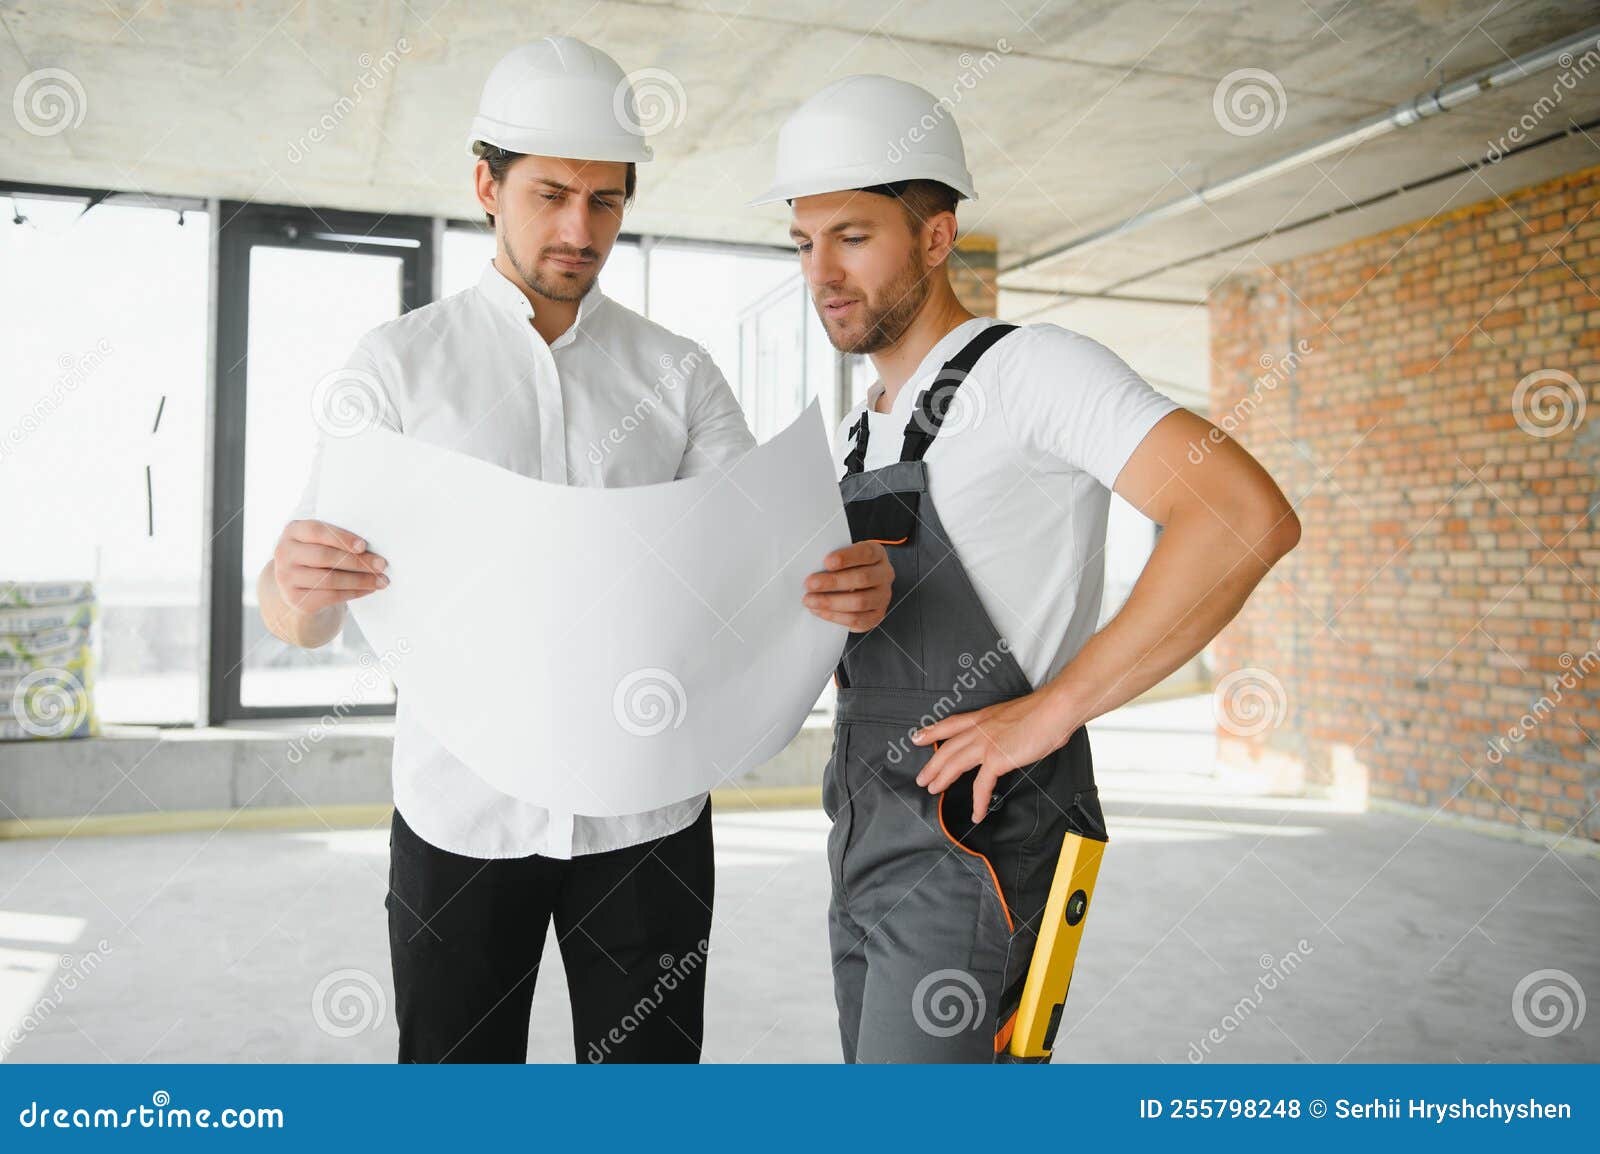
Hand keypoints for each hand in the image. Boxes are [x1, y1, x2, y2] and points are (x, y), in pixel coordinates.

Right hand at [272, 519, 388, 614]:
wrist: (298, 586)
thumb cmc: (318, 558)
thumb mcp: (320, 542)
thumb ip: (337, 539)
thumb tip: (372, 546)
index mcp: (293, 531)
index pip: (316, 531)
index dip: (341, 538)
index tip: (364, 545)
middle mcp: (284, 553)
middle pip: (325, 556)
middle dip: (358, 561)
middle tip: (382, 564)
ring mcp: (286, 578)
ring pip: (330, 579)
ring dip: (360, 580)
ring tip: (381, 580)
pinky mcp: (296, 599)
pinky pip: (331, 596)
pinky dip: (354, 592)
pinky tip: (369, 589)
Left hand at [802, 541, 892, 631]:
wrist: (859, 588)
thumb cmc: (847, 568)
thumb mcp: (845, 556)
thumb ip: (834, 559)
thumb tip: (810, 565)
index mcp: (877, 554)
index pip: (866, 553)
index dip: (847, 557)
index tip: (826, 562)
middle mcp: (884, 574)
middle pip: (862, 578)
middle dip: (833, 582)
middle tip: (810, 584)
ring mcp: (883, 597)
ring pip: (860, 601)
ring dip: (831, 602)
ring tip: (810, 600)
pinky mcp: (877, 616)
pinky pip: (858, 619)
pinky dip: (836, 617)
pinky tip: (820, 611)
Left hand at [911, 690, 1078, 821]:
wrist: (1055, 709)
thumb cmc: (1046, 712)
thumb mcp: (1018, 716)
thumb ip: (1010, 728)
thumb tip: (1017, 738)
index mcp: (984, 716)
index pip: (952, 723)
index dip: (932, 731)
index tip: (917, 736)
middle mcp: (980, 728)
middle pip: (947, 748)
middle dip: (932, 764)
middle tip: (921, 777)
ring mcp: (985, 743)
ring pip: (954, 764)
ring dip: (942, 779)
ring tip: (933, 790)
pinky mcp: (996, 758)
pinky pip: (981, 786)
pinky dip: (978, 802)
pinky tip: (976, 813)